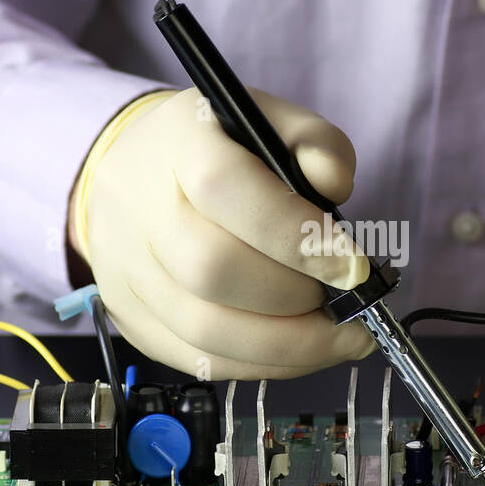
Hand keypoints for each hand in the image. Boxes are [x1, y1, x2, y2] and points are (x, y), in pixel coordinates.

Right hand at [71, 87, 374, 378]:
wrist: (129, 172)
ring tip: (339, 337)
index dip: (295, 236)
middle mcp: (141, 210)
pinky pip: (200, 360)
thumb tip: (335, 185)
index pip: (225, 189)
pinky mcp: (133, 320)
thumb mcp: (271, 120)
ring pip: (206, 331)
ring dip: (288, 346)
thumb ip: (317, 143)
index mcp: (181, 144)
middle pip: (212, 271)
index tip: (355, 266)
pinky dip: (263, 365)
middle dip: (296, 298)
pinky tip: (302, 350)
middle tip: (344, 301)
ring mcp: (130, 272)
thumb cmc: (217, 150)